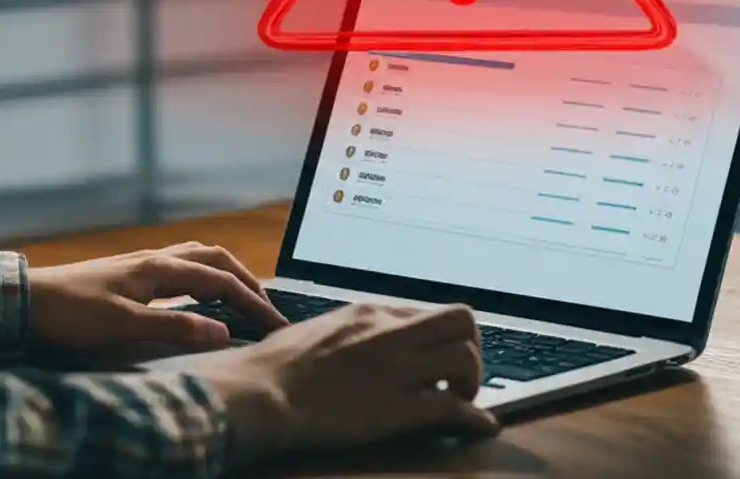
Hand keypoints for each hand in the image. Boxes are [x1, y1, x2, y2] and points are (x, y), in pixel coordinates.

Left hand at [27, 242, 287, 350]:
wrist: (27, 299)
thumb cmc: (72, 313)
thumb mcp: (124, 325)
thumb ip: (175, 327)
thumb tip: (224, 331)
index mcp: (160, 268)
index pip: (222, 282)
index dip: (253, 303)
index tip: (277, 325)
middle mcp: (156, 258)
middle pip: (216, 260)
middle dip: (247, 282)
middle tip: (267, 310)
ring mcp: (143, 263)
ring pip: (199, 258)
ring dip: (227, 274)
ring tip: (242, 298)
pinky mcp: (131, 273)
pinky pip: (182, 266)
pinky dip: (204, 276)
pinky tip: (199, 295)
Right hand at [186, 302, 498, 466]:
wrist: (261, 391)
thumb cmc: (274, 365)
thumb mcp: (318, 329)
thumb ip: (348, 331)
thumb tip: (358, 342)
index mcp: (369, 313)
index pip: (428, 312)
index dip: (441, 338)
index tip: (438, 358)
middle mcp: (390, 333)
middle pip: (461, 321)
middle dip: (469, 348)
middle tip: (457, 376)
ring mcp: (396, 369)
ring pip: (466, 357)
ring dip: (471, 382)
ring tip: (459, 400)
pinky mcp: (397, 408)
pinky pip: (455, 408)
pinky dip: (474, 418)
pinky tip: (478, 427)